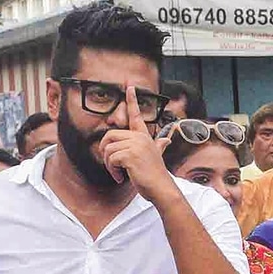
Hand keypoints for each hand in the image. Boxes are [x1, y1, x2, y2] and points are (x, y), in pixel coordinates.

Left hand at [97, 87, 177, 202]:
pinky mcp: (130, 155)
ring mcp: (136, 146)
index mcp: (144, 137)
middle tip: (113, 165)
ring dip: (109, 165)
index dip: (132, 98)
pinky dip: (112, 170)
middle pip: (109, 135)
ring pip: (108, 149)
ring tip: (119, 173)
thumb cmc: (155, 175)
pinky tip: (121, 177)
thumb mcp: (156, 156)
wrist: (161, 189)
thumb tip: (167, 140)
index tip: (129, 84)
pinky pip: (110, 158)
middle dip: (105, 151)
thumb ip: (160, 146)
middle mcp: (141, 138)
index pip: (136, 114)